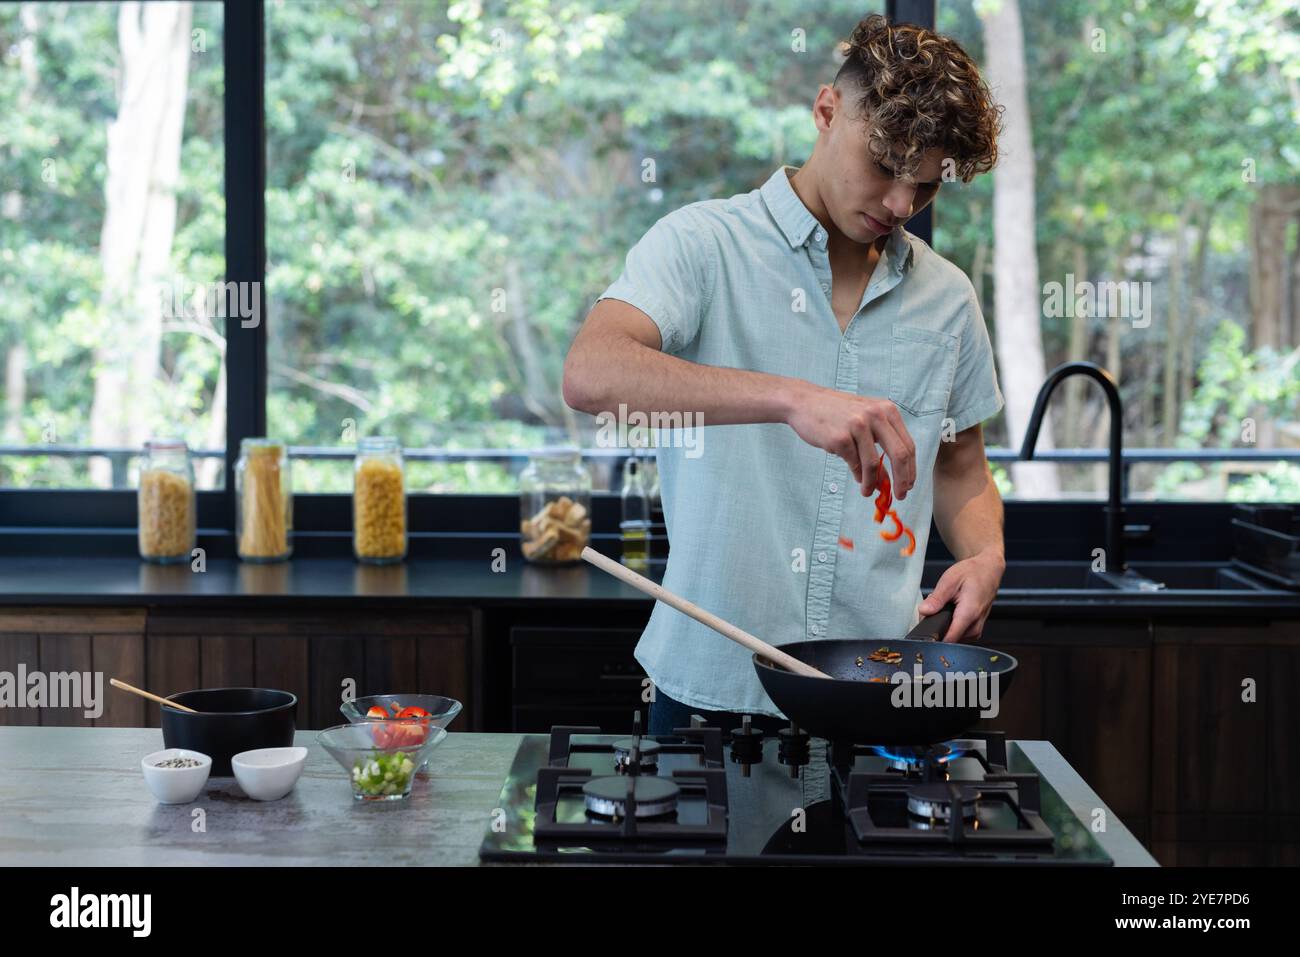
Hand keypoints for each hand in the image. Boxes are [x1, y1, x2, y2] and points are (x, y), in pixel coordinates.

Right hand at [783, 381, 916, 499]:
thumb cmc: (838, 413)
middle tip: (900, 495)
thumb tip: (890, 479)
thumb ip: (881, 445)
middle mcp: (875, 415)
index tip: (908, 485)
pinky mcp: (839, 438)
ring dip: (872, 483)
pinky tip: (856, 478)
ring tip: (868, 491)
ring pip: (873, 464)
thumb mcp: (865, 421)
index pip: (908, 445)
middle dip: (902, 480)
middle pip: (899, 454)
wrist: (805, 402)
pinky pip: (853, 464)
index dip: (910, 469)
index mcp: (887, 410)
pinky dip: (857, 475)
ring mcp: (857, 426)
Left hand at [916, 549, 1004, 642]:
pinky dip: (951, 623)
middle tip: (936, 607)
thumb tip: (924, 611)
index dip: (933, 636)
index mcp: (969, 614)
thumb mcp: (950, 581)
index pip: (949, 639)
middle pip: (948, 638)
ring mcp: (977, 628)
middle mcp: (975, 625)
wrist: (988, 570)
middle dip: (936, 625)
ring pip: (953, 636)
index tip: (925, 628)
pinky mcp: (975, 628)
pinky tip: (951, 611)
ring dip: (944, 623)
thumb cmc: (972, 573)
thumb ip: (936, 599)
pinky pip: (959, 633)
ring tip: (946, 606)